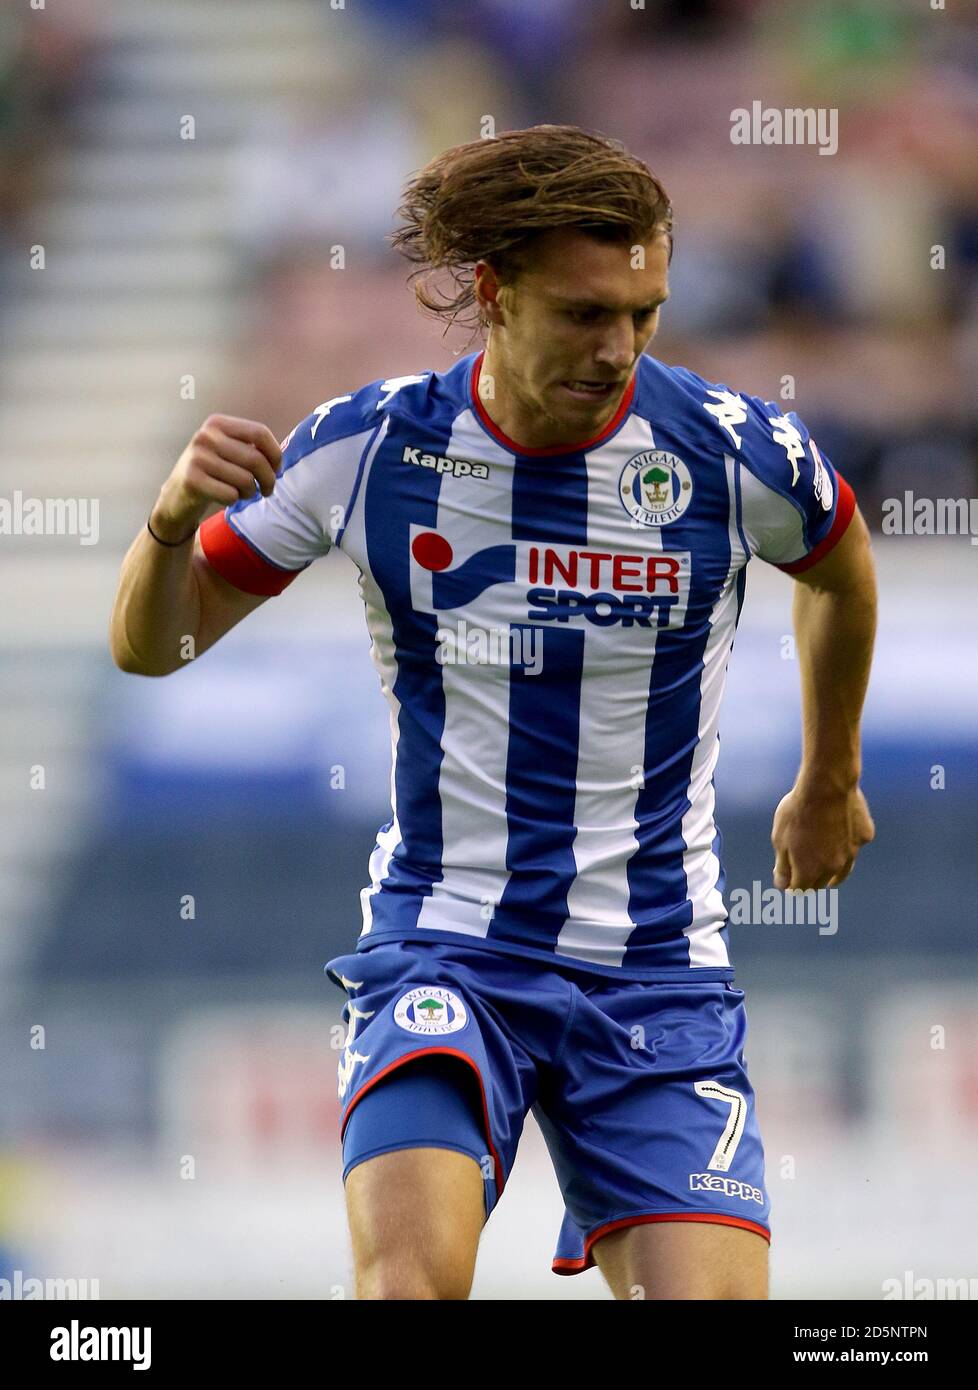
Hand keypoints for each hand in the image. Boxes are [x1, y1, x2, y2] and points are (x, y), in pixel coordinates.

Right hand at [151, 414, 281, 538]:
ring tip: (244, 493)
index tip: (276, 470)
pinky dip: (234, 500)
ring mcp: (197, 457)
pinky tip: (227, 498)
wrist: (177, 493)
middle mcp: (206, 436)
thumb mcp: (227, 450)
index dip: (275, 454)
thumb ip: (251, 447)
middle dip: (268, 480)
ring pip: (245, 480)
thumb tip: (279, 461)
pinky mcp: (192, 480)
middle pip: (255, 459)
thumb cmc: (213, 472)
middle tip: (267, 490)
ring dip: (250, 492)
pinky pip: (230, 495)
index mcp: (218, 423)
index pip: (259, 433)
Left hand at [771, 781, 874, 890]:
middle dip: (812, 882)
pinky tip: (842, 833)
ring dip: (833, 873)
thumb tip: (783, 885)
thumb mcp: (780, 840)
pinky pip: (855, 845)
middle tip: (805, 875)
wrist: (826, 787)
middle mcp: (834, 868)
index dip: (791, 886)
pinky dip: (848, 844)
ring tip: (828, 873)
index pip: (800, 889)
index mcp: (810, 871)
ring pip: (843, 871)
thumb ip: (783, 866)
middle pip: (822, 883)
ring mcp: (852, 853)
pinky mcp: (864, 837)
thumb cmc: (797, 812)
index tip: (787, 881)